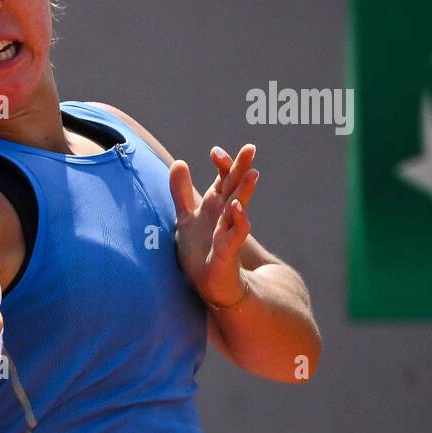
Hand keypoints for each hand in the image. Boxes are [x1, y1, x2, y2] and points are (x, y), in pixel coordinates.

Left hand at [168, 144, 259, 306]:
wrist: (213, 284)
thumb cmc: (202, 251)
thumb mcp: (186, 218)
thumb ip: (181, 192)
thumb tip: (179, 162)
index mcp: (216, 206)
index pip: (222, 180)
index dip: (222, 165)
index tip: (216, 151)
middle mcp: (225, 216)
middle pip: (234, 188)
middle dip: (240, 169)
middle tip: (250, 148)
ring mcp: (229, 232)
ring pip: (239, 207)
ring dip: (244, 191)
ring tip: (252, 174)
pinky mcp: (228, 251)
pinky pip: (236, 234)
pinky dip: (238, 221)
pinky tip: (238, 209)